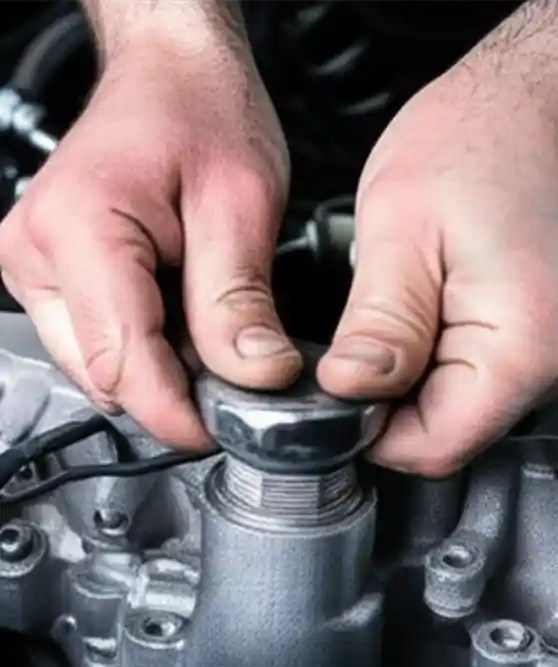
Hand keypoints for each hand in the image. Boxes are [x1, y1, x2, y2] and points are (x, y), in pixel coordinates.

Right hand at [0, 35, 298, 448]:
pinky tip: (191, 323)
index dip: (176, 412)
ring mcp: (32, 265)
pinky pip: (98, 340)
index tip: (225, 434)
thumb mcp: (242, 203)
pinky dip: (147, 348)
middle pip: (102, 374)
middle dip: (174, 394)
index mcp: (78, 229)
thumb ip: (240, 298)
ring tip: (221, 340)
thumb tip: (257, 377)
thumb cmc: (203, 113)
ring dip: (160, 372)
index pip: (121, 361)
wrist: (172, 74)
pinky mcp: (49, 273)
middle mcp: (34, 253)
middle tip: (245, 386)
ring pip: (97, 366)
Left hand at [316, 4, 557, 476]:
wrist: (545, 97)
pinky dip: (452, 354)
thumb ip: (375, 330)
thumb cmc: (486, 137)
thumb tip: (345, 398)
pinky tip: (439, 299)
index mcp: (528, 345)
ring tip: (407, 300)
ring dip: (422, 374)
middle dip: (394, 401)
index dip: (368, 429)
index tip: (334, 389)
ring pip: (471, 406)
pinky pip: (493, 376)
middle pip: (456, 431)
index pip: (434, 447)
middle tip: (360, 334)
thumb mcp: (400, 229)